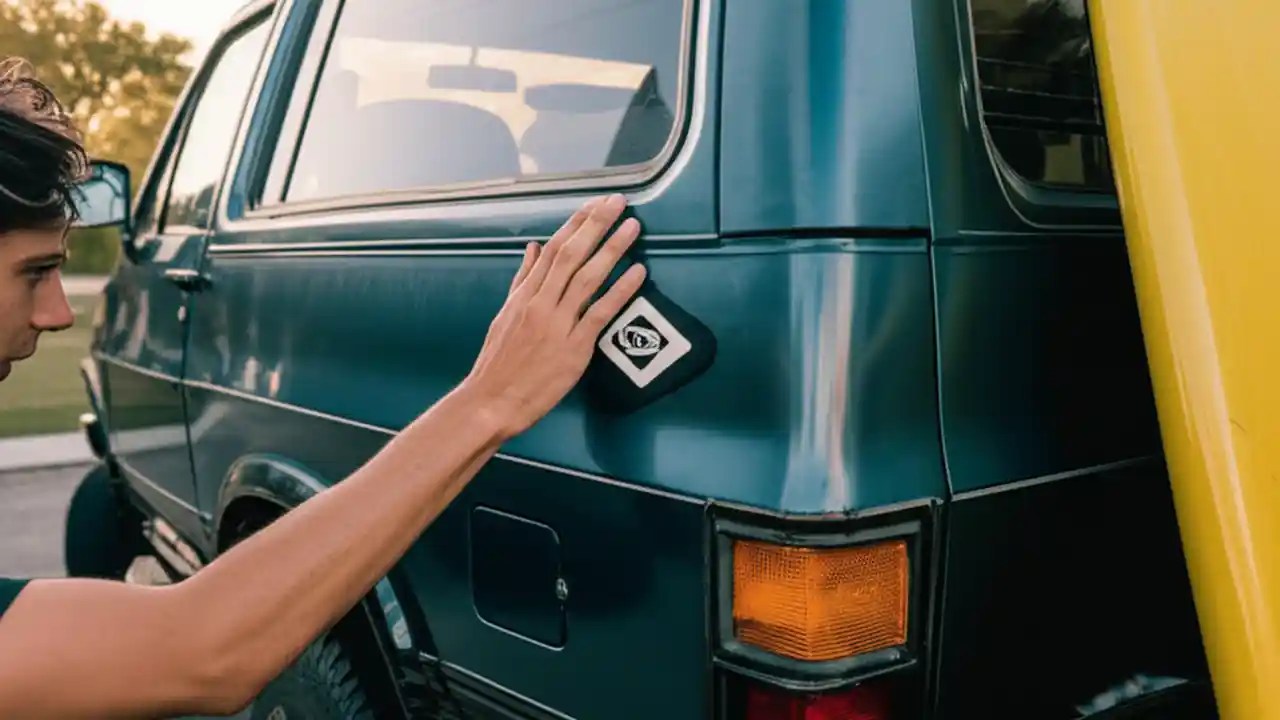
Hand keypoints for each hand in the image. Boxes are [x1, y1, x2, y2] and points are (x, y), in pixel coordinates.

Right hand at [463, 194, 646, 439]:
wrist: (490, 401)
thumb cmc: (498, 363)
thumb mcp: (505, 315)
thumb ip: (522, 281)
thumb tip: (533, 247)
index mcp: (525, 294)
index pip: (553, 249)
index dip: (576, 224)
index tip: (594, 204)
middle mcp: (541, 303)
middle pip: (571, 255)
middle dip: (597, 225)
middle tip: (618, 202)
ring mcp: (557, 324)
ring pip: (587, 277)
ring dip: (612, 249)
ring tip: (633, 227)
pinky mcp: (573, 348)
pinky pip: (600, 313)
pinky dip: (620, 290)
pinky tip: (638, 272)